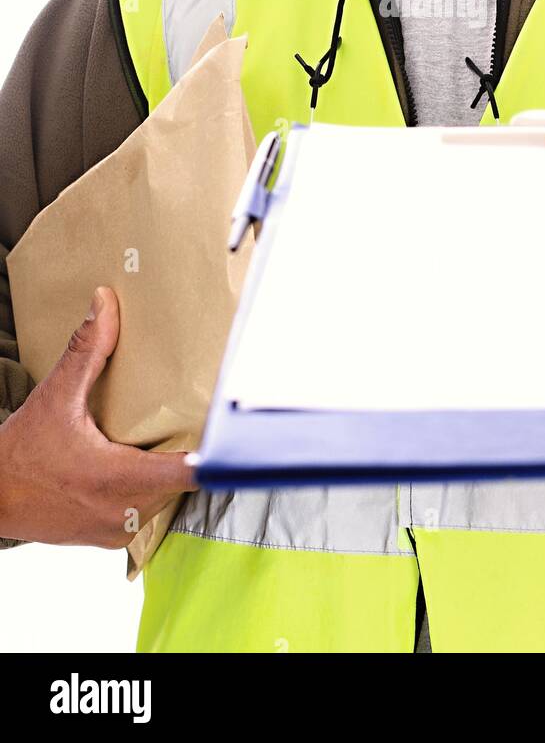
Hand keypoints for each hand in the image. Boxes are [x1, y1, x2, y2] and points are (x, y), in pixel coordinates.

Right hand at [0, 287, 196, 547]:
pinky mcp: (110, 537)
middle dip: (183, 450)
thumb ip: (87, 350)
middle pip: (180, 480)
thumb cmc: (20, 455)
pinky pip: (145, 510)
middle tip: (184, 420)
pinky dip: (145, 488)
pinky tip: (132, 463)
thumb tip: (105, 303)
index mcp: (115, 479)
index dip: (213, 453)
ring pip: (165, 496)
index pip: (188, 474)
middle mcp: (121, 511)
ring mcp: (116, 530)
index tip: (228, 431)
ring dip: (164, 470)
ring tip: (153, 441)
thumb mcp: (55, 397)